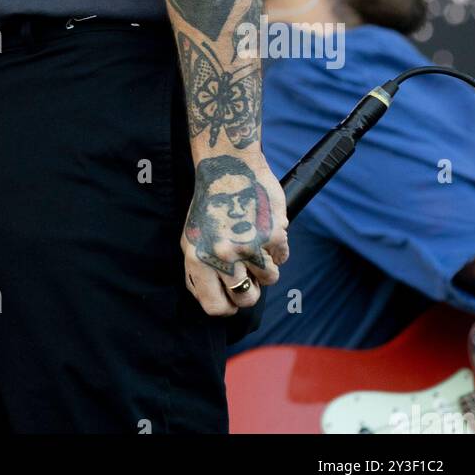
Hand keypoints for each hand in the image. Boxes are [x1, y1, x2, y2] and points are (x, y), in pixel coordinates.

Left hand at [180, 150, 288, 315]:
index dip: (227, 306)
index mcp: (198, 261)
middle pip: (246, 299)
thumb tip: (213, 303)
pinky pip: (283, 257)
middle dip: (251, 290)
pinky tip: (266, 227)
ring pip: (270, 278)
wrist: (227, 167)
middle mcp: (224, 258)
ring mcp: (250, 247)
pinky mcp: (273, 234)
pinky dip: (278, 246)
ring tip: (255, 240)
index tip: (232, 296)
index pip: (215, 307)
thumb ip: (199, 274)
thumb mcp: (191, 239)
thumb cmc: (209, 205)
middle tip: (249, 274)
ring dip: (266, 264)